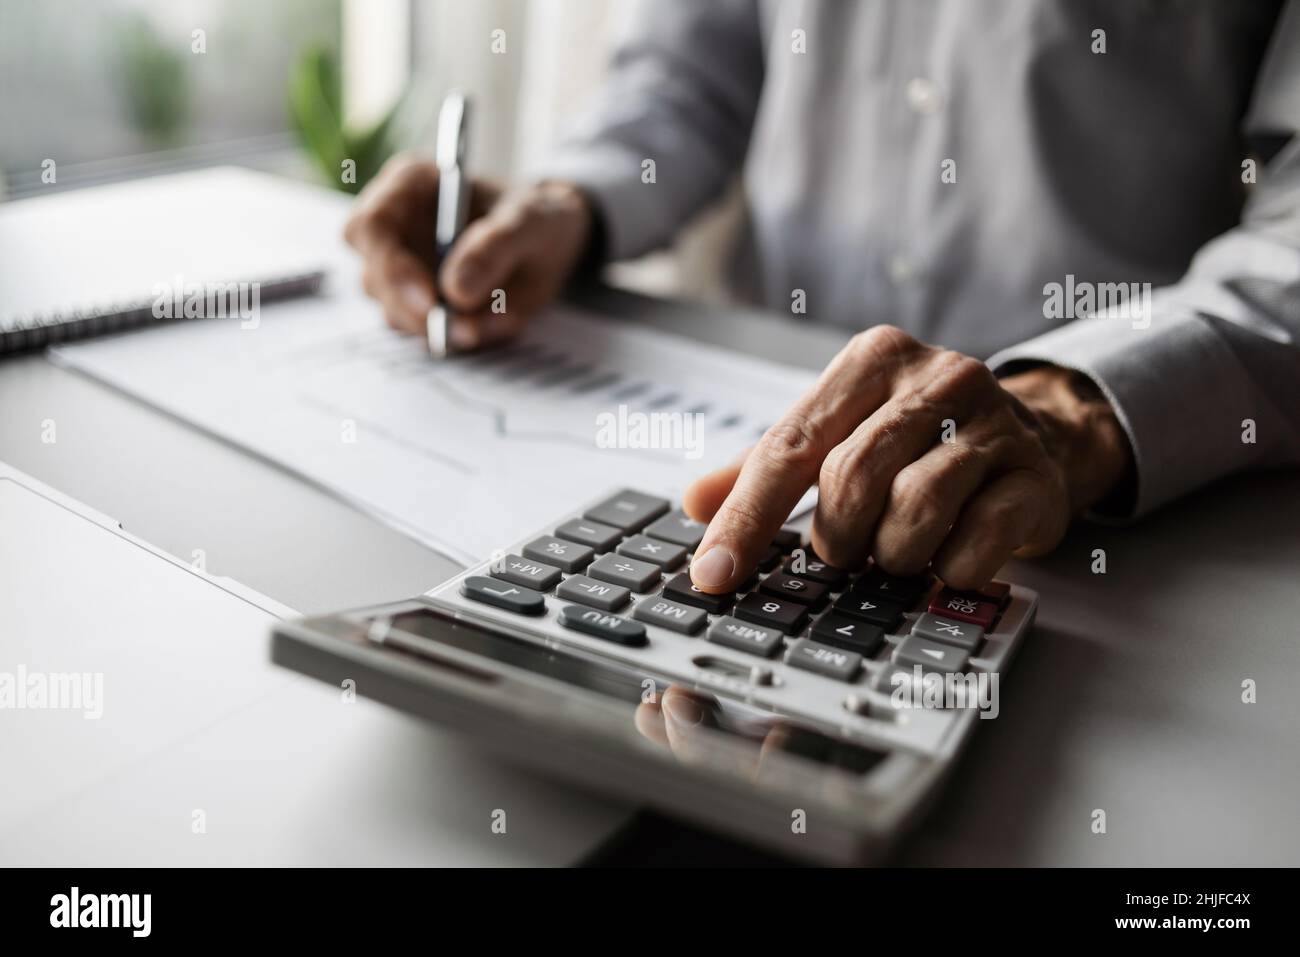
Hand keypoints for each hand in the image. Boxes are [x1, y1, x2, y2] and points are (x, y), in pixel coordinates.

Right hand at [343, 153, 593, 348]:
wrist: (550, 244)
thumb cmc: (536, 216)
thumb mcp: (531, 222)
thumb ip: (496, 246)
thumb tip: (457, 290)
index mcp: (409, 185)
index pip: (371, 225)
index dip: (389, 264)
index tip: (429, 298)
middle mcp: (395, 226)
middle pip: (373, 275)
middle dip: (411, 308)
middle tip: (456, 328)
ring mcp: (401, 269)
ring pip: (392, 310)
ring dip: (435, 326)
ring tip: (487, 322)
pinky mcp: (417, 303)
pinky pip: (422, 331)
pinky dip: (453, 336)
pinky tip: (485, 324)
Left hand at [684, 326, 1132, 591]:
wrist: (1034, 438)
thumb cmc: (916, 439)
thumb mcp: (837, 435)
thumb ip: (764, 466)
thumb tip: (694, 501)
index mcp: (873, 360)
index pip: (791, 446)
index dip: (746, 517)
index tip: (714, 574)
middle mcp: (938, 376)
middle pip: (852, 478)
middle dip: (835, 536)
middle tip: (842, 551)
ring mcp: (996, 422)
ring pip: (916, 509)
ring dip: (892, 554)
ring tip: (895, 552)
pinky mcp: (1036, 475)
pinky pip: (978, 543)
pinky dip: (949, 568)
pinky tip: (947, 559)